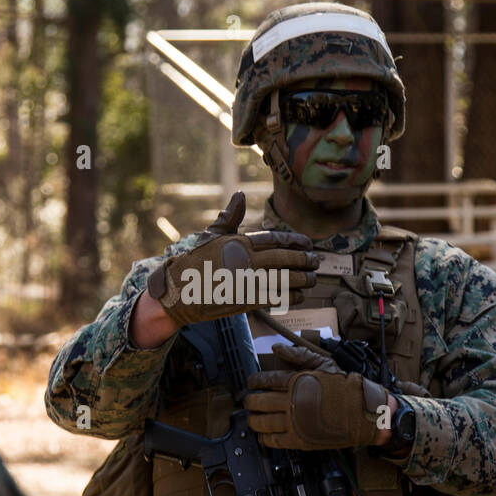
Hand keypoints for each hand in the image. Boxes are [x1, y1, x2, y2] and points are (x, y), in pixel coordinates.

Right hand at [145, 191, 319, 325]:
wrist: (178, 291)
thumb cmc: (194, 261)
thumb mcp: (211, 236)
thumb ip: (230, 218)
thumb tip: (241, 195)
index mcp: (238, 242)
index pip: (274, 239)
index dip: (294, 241)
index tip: (308, 243)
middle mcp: (244, 261)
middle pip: (283, 258)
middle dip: (303, 260)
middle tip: (316, 261)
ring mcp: (245, 281)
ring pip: (282, 279)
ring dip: (302, 279)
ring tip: (313, 278)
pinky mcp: (244, 301)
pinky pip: (274, 297)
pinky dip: (291, 296)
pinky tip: (301, 295)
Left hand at [246, 343, 389, 449]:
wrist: (363, 412)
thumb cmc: (345, 388)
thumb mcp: (324, 364)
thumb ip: (298, 355)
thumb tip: (276, 348)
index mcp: (297, 381)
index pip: (266, 380)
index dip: (254, 381)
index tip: (251, 382)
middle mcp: (292, 402)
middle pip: (259, 401)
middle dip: (250, 400)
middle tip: (248, 400)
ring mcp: (295, 422)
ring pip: (263, 422)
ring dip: (253, 419)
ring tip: (252, 418)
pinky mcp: (299, 439)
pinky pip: (274, 440)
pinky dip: (264, 438)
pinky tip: (262, 434)